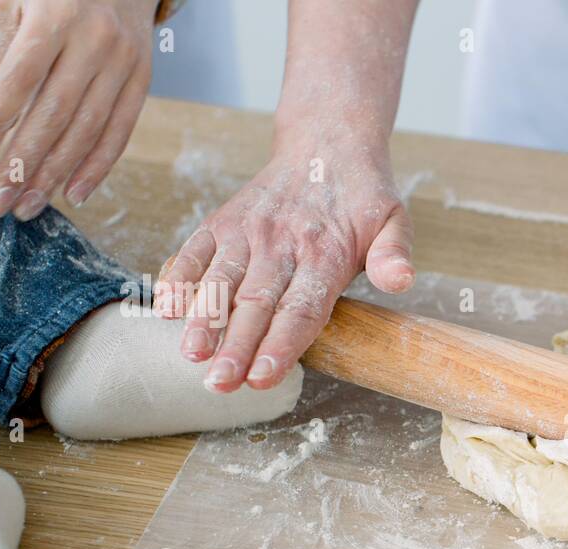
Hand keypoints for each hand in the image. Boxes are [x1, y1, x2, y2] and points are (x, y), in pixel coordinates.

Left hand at [0, 0, 156, 218]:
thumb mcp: (14, 4)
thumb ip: (0, 52)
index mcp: (54, 16)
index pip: (19, 80)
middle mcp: (94, 41)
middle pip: (55, 114)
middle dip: (22, 163)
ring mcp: (123, 63)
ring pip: (88, 130)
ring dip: (55, 174)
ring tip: (28, 206)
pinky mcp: (143, 80)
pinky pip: (120, 132)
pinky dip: (97, 167)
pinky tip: (74, 193)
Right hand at [154, 138, 414, 390]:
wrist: (327, 144)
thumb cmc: (362, 197)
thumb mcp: (394, 220)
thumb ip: (395, 253)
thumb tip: (402, 281)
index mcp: (325, 253)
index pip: (302, 308)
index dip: (281, 344)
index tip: (263, 377)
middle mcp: (281, 243)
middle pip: (257, 303)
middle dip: (237, 346)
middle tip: (221, 383)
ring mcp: (247, 231)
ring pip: (221, 280)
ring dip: (204, 319)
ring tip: (191, 354)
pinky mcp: (222, 221)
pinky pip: (195, 250)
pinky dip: (177, 277)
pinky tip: (165, 308)